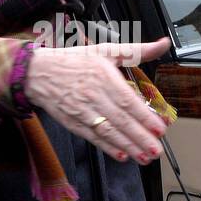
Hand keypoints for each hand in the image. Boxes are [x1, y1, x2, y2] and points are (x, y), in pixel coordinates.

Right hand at [24, 36, 171, 163]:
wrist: (37, 72)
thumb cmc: (73, 61)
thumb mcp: (106, 50)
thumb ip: (137, 50)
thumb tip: (163, 44)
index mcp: (103, 76)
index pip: (127, 101)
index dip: (144, 117)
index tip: (159, 128)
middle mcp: (93, 95)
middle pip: (121, 120)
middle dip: (140, 138)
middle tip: (157, 149)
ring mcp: (82, 111)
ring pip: (108, 132)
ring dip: (128, 146)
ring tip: (144, 157)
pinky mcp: (72, 122)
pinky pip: (93, 137)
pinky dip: (107, 147)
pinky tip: (121, 155)